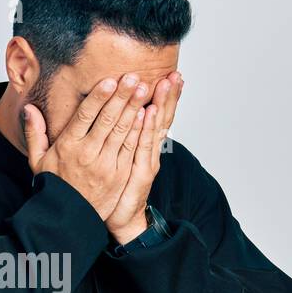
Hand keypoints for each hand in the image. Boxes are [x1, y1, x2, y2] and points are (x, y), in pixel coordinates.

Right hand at [22, 74, 150, 219]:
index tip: (109, 81)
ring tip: (144, 89)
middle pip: (108, 120)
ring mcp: (106, 165)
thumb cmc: (54, 186)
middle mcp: (88, 154)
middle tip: (134, 77)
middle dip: (122, 96)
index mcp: (68, 146)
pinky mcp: (120, 174)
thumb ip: (35, 132)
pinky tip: (146, 114)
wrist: (69, 218)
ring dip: (134, 108)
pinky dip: (139, 130)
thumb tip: (29, 108)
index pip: (85, 116)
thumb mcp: (37, 160)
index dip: (99, 97)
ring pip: (123, 131)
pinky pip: (131, 148)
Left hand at [105, 71, 182, 244]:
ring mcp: (147, 161)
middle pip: (161, 117)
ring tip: (166, 83)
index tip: (170, 75)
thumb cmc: (116, 189)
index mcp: (145, 145)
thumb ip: (120, 136)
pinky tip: (148, 112)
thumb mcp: (119, 159)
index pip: (157, 115)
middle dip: (168, 94)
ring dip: (161, 104)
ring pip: (155, 128)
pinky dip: (147, 129)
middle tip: (175, 73)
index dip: (165, 96)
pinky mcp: (140, 172)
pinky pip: (143, 146)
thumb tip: (123, 115)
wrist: (120, 220)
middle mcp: (150, 151)